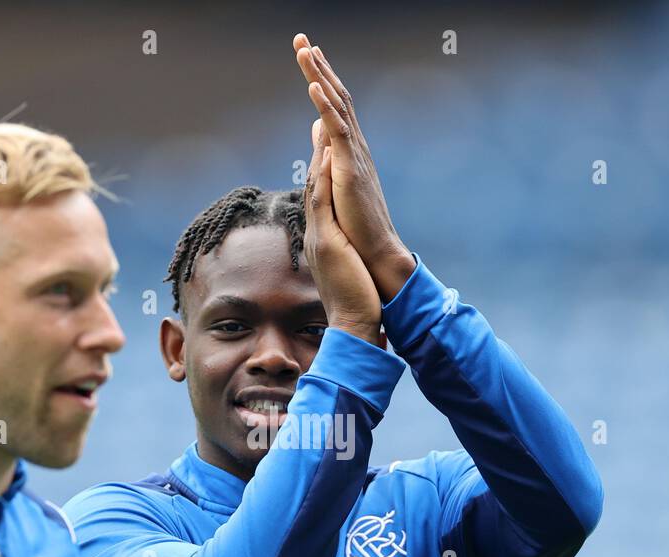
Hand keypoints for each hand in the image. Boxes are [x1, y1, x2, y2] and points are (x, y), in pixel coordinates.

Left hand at [294, 33, 416, 302]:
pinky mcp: (351, 170)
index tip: (307, 54)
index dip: (321, 79)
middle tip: (302, 40)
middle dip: (319, 67)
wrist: (375, 252)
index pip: (334, 106)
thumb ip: (326, 150)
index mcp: (349, 150)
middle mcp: (354, 147)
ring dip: (320, 78)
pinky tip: (314, 88)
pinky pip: (338, 131)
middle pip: (336, 97)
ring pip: (337, 107)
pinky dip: (326, 107)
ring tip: (306, 52)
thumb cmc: (358, 224)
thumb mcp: (336, 180)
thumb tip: (315, 126)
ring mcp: (354, 156)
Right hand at [302, 119, 383, 347]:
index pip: (320, 196)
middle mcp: (316, 233)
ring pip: (314, 186)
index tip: (325, 142)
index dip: (321, 167)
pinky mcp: (327, 241)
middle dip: (316, 150)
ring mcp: (319, 236)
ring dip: (316, 152)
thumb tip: (348, 252)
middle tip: (318, 117)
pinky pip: (322, 202)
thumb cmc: (355, 303)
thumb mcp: (348, 272)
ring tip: (320, 120)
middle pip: (313, 184)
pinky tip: (327, 154)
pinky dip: (323, 176)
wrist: (352, 325)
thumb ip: (344, 257)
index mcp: (322, 238)